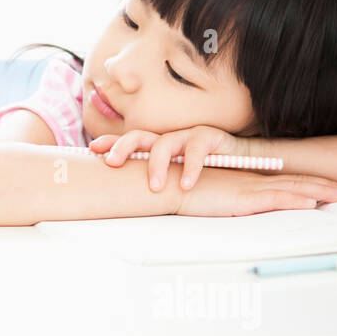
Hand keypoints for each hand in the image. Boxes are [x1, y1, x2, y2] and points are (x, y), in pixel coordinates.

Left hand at [90, 125, 248, 191]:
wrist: (244, 162)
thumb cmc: (206, 172)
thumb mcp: (176, 178)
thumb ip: (155, 181)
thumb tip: (123, 198)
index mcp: (157, 146)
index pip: (129, 141)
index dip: (110, 142)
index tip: (92, 149)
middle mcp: (169, 139)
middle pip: (140, 136)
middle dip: (122, 147)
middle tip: (112, 163)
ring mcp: (188, 136)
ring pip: (165, 143)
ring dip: (157, 165)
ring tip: (155, 187)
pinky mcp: (210, 138)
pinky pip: (197, 150)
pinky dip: (191, 168)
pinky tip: (186, 184)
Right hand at [173, 167, 336, 216]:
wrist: (170, 185)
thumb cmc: (186, 192)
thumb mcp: (214, 198)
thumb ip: (230, 201)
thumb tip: (240, 209)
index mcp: (248, 182)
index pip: (285, 182)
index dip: (309, 184)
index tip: (329, 189)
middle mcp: (253, 183)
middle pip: (297, 183)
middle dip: (325, 187)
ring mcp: (250, 189)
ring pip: (293, 189)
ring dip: (320, 193)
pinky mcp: (242, 198)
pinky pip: (275, 199)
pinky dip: (295, 201)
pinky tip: (312, 204)